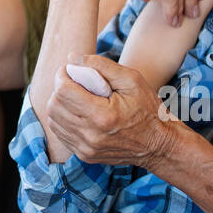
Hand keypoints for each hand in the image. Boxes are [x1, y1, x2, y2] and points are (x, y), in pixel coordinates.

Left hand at [46, 54, 181, 166]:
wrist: (159, 145)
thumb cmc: (148, 109)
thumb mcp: (131, 80)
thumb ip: (100, 65)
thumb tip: (72, 58)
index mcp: (102, 115)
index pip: (63, 91)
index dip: (63, 75)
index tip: (71, 70)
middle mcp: (90, 135)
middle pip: (54, 105)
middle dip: (60, 88)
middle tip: (74, 82)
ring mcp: (85, 148)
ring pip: (53, 120)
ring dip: (59, 103)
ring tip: (76, 97)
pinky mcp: (84, 155)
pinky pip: (60, 133)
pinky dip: (63, 119)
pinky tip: (78, 112)